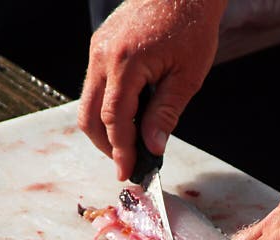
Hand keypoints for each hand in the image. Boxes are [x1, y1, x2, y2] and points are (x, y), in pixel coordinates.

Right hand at [77, 0, 225, 180]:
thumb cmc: (191, 26)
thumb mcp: (187, 77)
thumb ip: (166, 114)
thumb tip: (152, 148)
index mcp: (125, 63)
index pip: (114, 119)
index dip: (120, 150)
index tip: (127, 172)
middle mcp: (103, 55)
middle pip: (89, 115)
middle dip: (106, 145)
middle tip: (128, 163)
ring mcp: (97, 49)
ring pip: (87, 102)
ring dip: (104, 128)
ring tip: (130, 144)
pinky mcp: (100, 46)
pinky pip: (95, 85)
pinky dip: (107, 107)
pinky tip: (130, 118)